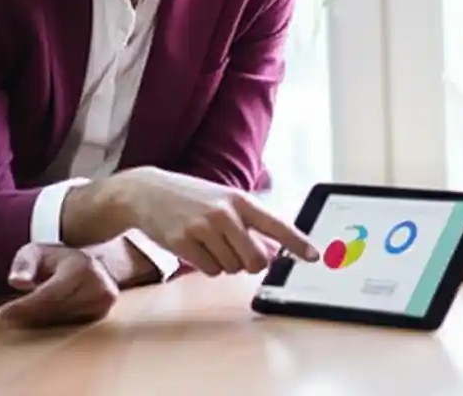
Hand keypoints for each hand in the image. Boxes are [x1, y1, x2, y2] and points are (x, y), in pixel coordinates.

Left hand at [0, 244, 118, 328]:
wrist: (94, 265)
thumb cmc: (58, 260)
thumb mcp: (36, 253)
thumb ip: (24, 265)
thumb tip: (17, 281)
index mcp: (82, 266)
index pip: (51, 294)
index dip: (26, 306)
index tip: (2, 314)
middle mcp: (99, 284)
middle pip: (55, 310)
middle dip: (28, 314)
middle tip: (9, 315)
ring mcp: (104, 301)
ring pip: (61, 320)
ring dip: (40, 318)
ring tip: (31, 308)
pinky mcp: (102, 314)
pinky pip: (70, 326)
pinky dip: (54, 322)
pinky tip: (49, 312)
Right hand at [65, 167, 318, 275]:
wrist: (148, 192)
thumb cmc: (195, 199)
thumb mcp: (226, 202)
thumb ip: (251, 226)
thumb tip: (273, 256)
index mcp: (242, 201)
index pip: (277, 225)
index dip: (298, 244)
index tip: (315, 257)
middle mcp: (225, 213)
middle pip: (255, 260)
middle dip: (250, 264)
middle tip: (236, 252)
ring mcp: (202, 228)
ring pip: (231, 268)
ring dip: (224, 263)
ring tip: (209, 242)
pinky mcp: (182, 242)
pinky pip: (209, 271)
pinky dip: (206, 266)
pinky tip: (195, 248)